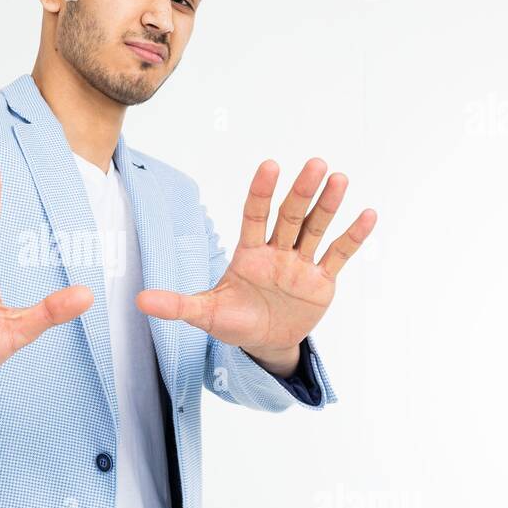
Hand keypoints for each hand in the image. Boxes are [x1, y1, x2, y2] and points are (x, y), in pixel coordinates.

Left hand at [135, 158, 374, 371]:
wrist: (263, 343)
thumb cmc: (233, 321)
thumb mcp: (205, 314)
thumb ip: (177, 305)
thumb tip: (140, 301)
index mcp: (248, 253)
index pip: (254, 216)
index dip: (262, 192)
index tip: (270, 166)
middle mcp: (276, 252)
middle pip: (290, 216)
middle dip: (301, 191)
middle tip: (315, 164)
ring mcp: (301, 264)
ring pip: (315, 228)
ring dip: (328, 206)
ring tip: (340, 179)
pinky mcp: (321, 281)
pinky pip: (338, 255)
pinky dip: (352, 237)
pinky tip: (367, 215)